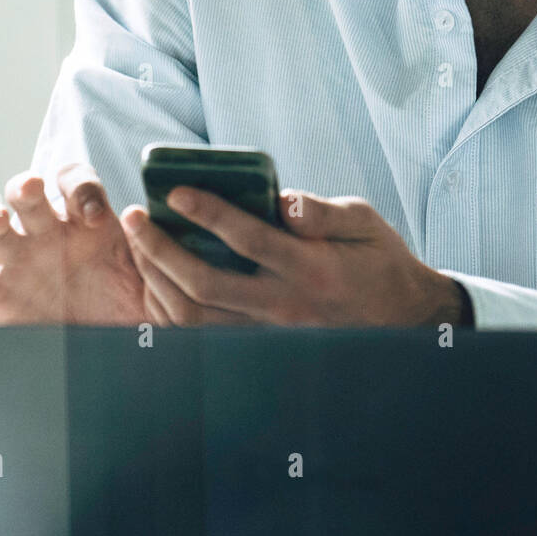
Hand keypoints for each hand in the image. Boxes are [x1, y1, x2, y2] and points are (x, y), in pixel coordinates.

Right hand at [0, 163, 147, 324]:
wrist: (107, 352)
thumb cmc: (131, 306)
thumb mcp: (150, 276)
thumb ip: (151, 252)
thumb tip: (153, 227)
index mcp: (84, 220)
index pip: (74, 180)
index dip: (80, 188)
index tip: (94, 217)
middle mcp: (47, 232)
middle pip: (26, 191)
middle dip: (26, 186)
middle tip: (34, 190)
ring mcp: (18, 260)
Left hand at [119, 187, 471, 327]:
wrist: (402, 320)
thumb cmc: (378, 260)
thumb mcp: (364, 222)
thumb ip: (323, 211)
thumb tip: (283, 200)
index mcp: (311, 268)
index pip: (248, 239)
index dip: (208, 213)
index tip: (175, 191)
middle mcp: (284, 304)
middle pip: (205, 284)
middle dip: (160, 249)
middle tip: (134, 217)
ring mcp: (269, 332)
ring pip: (195, 317)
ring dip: (157, 280)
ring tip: (138, 244)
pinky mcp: (260, 344)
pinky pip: (202, 336)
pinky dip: (170, 310)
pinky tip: (154, 281)